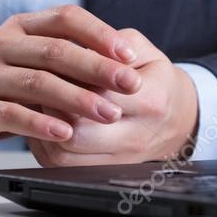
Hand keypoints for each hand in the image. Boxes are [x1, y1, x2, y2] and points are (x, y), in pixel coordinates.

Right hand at [0, 6, 141, 166]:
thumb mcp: (24, 63)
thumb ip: (59, 57)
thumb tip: (118, 63)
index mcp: (17, 28)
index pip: (64, 18)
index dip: (100, 34)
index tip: (130, 55)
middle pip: (55, 50)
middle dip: (98, 68)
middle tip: (131, 84)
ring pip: (36, 82)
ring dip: (78, 98)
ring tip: (108, 113)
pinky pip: (12, 113)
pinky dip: (41, 123)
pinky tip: (65, 133)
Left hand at [28, 28, 199, 167]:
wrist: (177, 117)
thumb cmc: (153, 79)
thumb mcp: (141, 50)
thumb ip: (109, 46)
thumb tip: (71, 51)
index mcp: (151, 101)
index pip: (99, 95)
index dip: (69, 78)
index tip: (54, 65)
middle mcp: (136, 136)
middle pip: (78, 131)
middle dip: (51, 106)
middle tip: (41, 86)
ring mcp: (118, 159)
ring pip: (64, 154)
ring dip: (43, 127)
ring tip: (39, 103)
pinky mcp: (100, 170)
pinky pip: (59, 164)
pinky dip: (43, 142)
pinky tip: (42, 121)